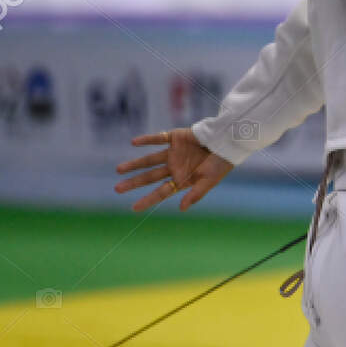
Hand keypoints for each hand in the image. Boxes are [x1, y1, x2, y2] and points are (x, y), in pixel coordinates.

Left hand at [115, 128, 233, 212]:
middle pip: (150, 177)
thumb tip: (181, 209)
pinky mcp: (175, 138)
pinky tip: (134, 143)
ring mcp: (173, 153)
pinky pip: (157, 138)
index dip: (148, 200)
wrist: (228, 141)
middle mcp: (175, 167)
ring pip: (149, 160)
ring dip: (134, 164)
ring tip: (118, 170)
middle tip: (117, 189)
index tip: (133, 208)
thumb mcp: (210, 181)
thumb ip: (195, 194)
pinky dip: (146, 140)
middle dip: (134, 183)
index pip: (161, 192)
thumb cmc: (222, 163)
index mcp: (182, 179)